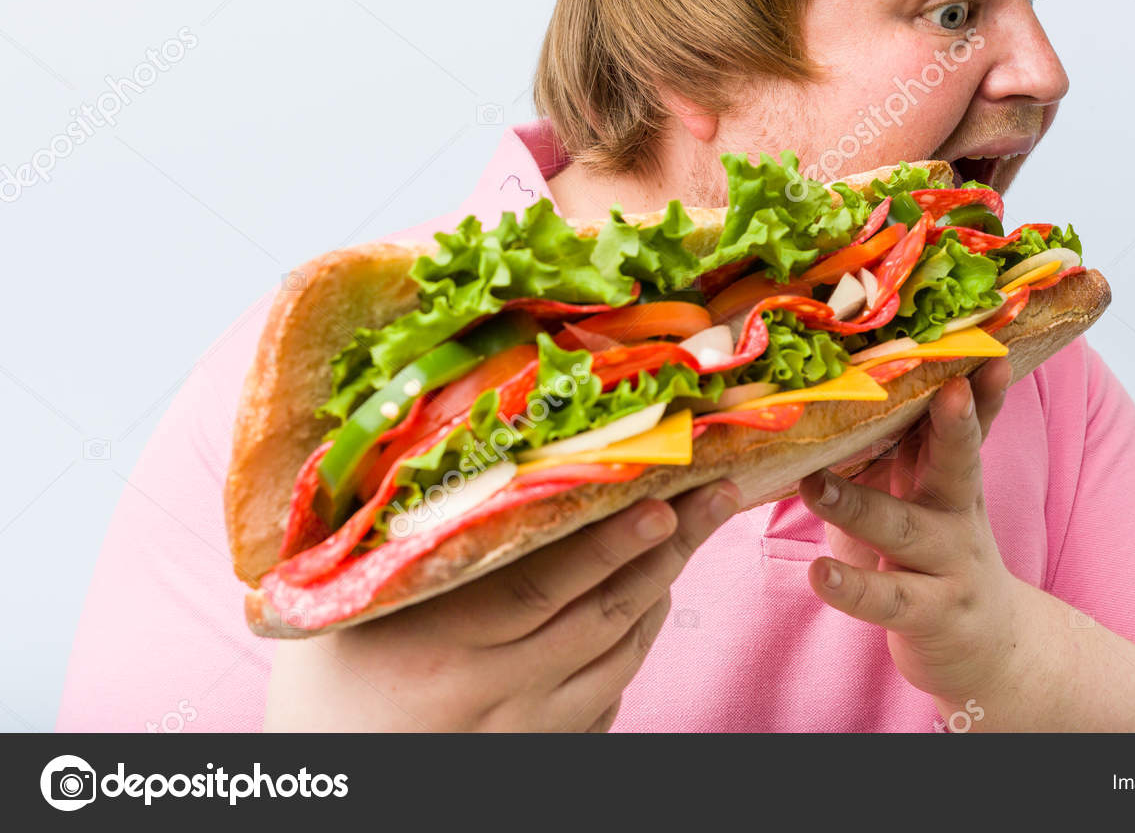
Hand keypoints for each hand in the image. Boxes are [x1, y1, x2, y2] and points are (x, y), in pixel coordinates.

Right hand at [264, 480, 738, 730]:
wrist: (326, 786)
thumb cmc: (329, 683)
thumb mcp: (349, 609)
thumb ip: (398, 545)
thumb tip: (444, 445)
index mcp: (438, 641)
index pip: (541, 584)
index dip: (606, 543)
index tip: (658, 500)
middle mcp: (489, 691)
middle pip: (600, 615)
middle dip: (665, 552)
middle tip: (712, 497)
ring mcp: (523, 731)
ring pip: (617, 656)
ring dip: (660, 591)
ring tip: (692, 533)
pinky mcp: (543, 758)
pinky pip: (610, 698)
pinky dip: (636, 645)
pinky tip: (651, 600)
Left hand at [799, 358, 1026, 719]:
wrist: (989, 647)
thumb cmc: (933, 554)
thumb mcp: (926, 495)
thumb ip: (903, 445)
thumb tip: (841, 380)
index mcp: (952, 476)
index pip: (970, 422)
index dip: (981, 386)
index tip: (985, 346)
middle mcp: (958, 513)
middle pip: (959, 461)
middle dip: (956, 424)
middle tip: (950, 388)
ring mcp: (948, 565)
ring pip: (904, 529)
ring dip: (856, 505)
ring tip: (813, 485)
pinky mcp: (931, 614)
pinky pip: (888, 600)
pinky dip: (852, 586)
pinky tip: (820, 574)